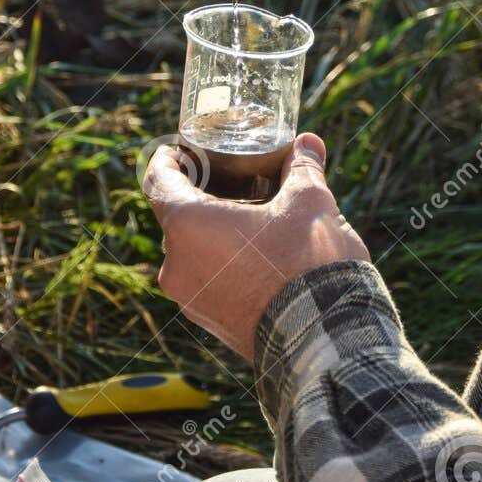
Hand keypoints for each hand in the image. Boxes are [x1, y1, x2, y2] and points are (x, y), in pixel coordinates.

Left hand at [142, 133, 368, 358]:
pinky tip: (259, 258)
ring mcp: (191, 300)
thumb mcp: (309, 203)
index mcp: (186, 226)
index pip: (157, 181)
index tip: (181, 151)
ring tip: (250, 220)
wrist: (324, 339)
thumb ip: (302, 168)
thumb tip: (308, 142)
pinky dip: (224, 264)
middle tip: (229, 180)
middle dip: (201, 197)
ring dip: (214, 234)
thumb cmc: (308, 263)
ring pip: (192, 253)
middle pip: (176, 218)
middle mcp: (176, 265)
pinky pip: (207, 282)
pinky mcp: (211, 324)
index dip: (168, 160)